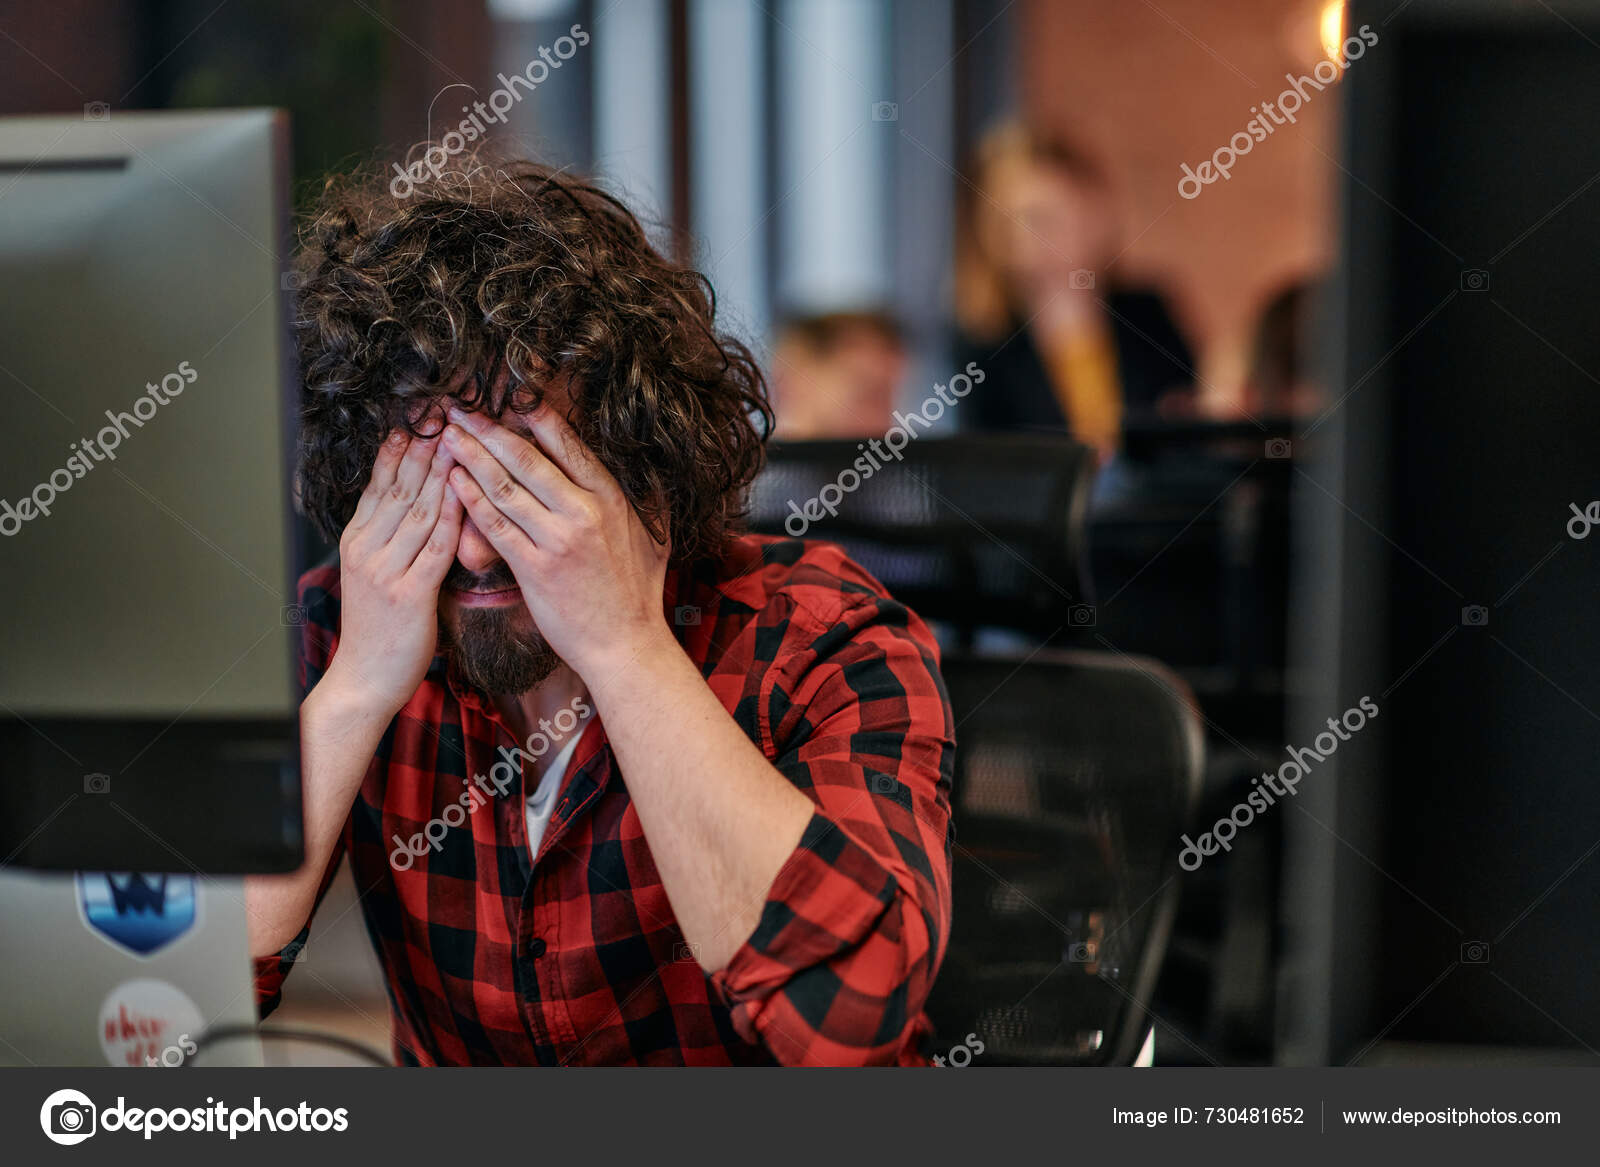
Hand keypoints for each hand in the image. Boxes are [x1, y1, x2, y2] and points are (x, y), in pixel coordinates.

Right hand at [323, 429, 463, 716]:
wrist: (363, 681)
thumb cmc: (381, 629)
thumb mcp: (377, 574)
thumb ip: (395, 539)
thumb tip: (418, 503)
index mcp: (357, 540)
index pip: (382, 482)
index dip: (402, 446)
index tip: (421, 415)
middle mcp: (366, 549)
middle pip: (400, 487)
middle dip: (425, 446)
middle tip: (446, 410)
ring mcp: (384, 571)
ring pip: (419, 510)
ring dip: (441, 471)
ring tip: (460, 437)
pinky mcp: (408, 595)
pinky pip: (436, 547)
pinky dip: (453, 516)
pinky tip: (468, 492)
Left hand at [440, 403, 670, 680]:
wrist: (625, 645)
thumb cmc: (638, 594)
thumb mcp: (655, 537)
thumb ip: (648, 499)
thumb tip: (649, 469)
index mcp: (612, 499)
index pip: (569, 446)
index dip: (537, 418)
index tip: (512, 396)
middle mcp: (584, 512)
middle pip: (528, 460)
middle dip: (489, 429)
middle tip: (460, 407)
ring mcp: (557, 540)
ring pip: (505, 488)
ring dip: (471, 458)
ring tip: (447, 436)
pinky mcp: (534, 568)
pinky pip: (495, 526)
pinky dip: (471, 500)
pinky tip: (452, 481)